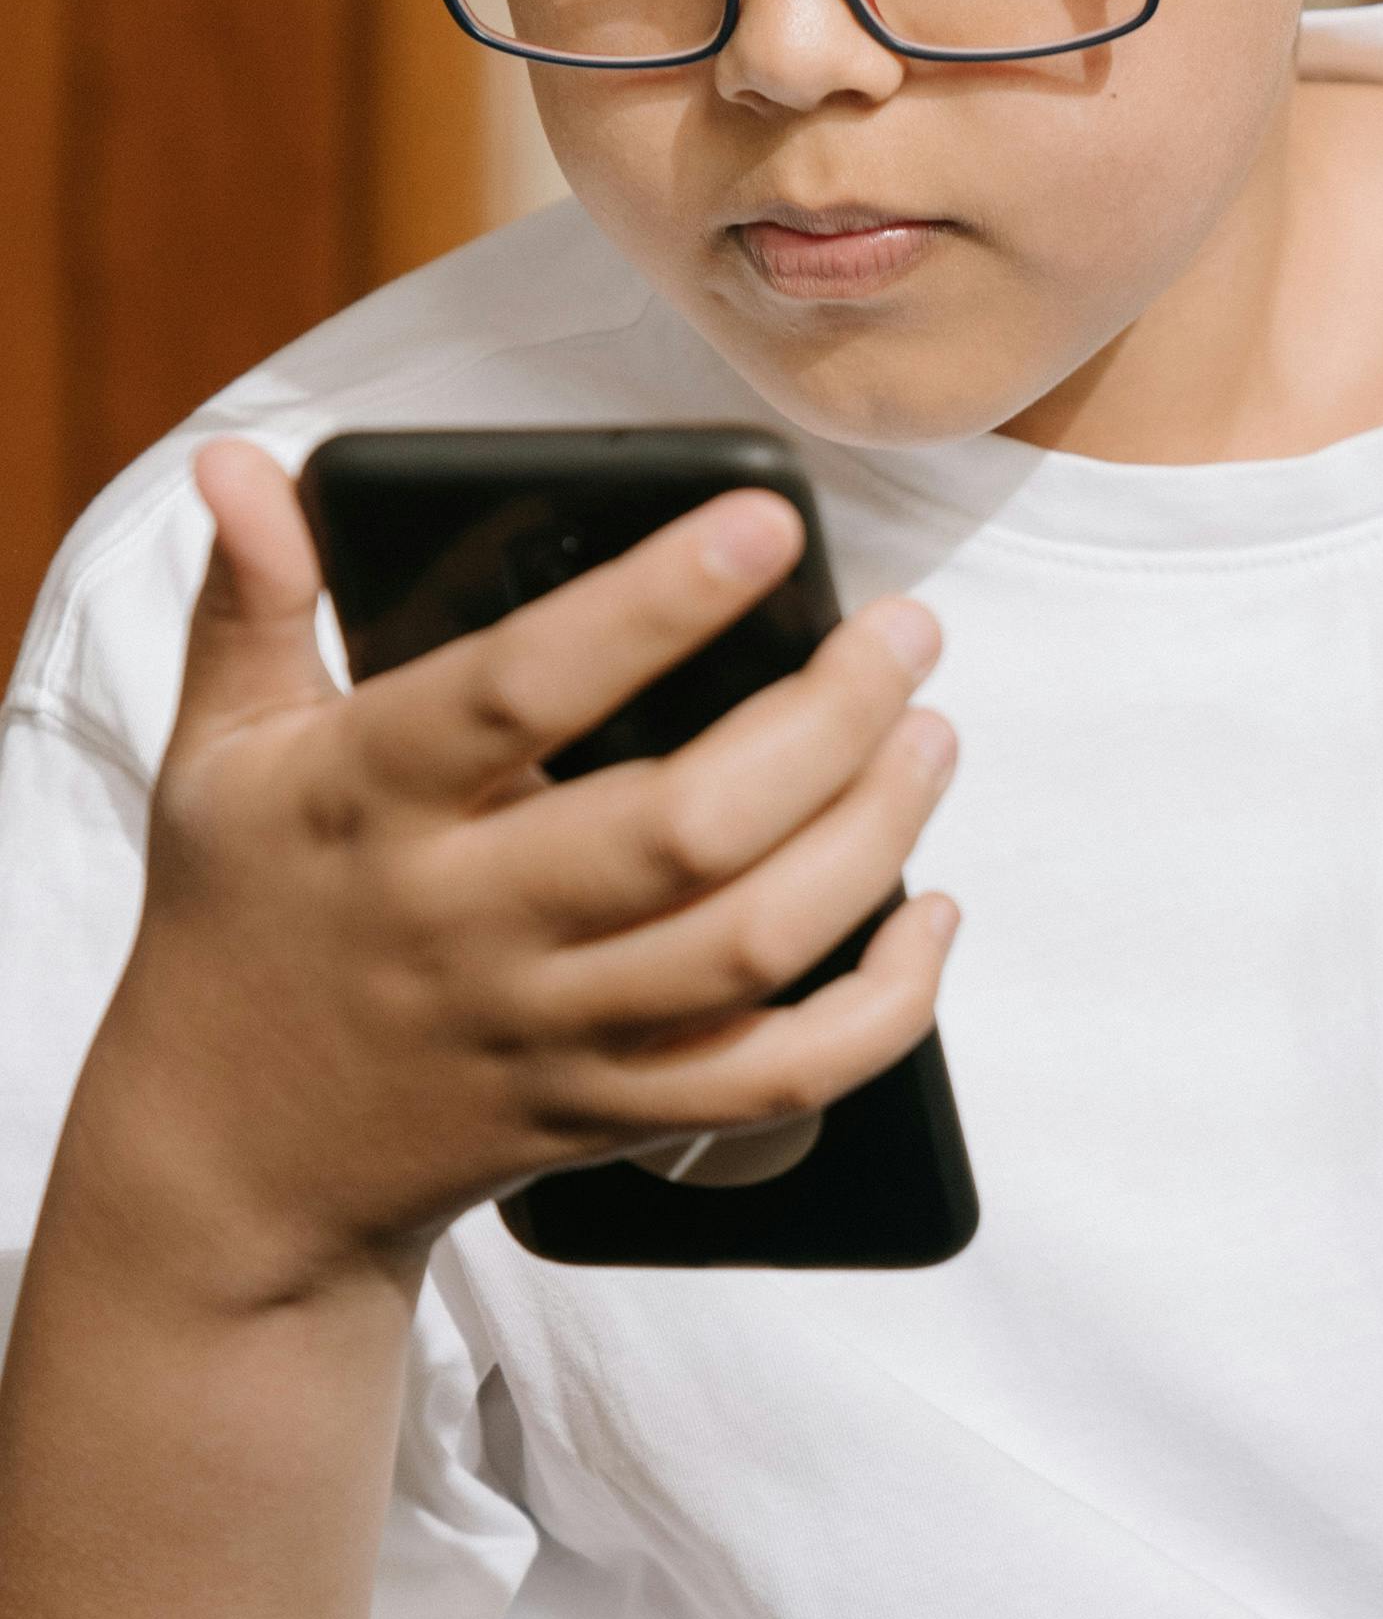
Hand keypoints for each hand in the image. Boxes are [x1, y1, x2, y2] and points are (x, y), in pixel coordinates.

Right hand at [62, 441, 957, 1288]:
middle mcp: (466, 922)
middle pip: (682, 827)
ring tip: (929, 736)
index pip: (520, 688)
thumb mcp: (218, 751)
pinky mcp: (609, 1115)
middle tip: (907, 631)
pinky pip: (773, 1078)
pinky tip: (927, 916)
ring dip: (870, 835)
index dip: (652, 603)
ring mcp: (548, 1029)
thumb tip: (241, 462)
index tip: (766, 524)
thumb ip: (253, 598)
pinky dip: (879, 1011)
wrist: (233, 1156)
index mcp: (370, 803)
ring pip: (747, 944)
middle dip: (826, 719)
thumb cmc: (245, 914)